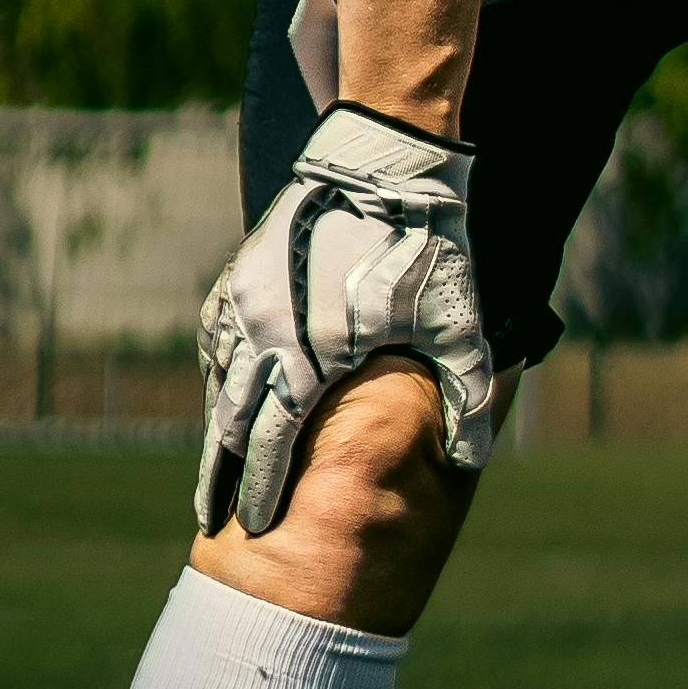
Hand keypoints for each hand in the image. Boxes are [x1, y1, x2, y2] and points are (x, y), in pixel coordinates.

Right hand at [195, 103, 499, 536]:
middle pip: (231, 421)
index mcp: (310, 356)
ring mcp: (245, 299)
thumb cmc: (425, 244)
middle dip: (222, 474)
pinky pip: (218, 338)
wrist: (382, 159)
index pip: (273, 442)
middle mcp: (264, 333)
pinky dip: (219, 374)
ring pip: (219, 380)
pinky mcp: (241, 273)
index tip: (252, 529)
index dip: (261, 489)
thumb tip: (474, 462)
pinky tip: (223, 395)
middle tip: (213, 520)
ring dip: (217, 426)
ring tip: (214, 469)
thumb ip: (465, 396)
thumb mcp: (457, 322)